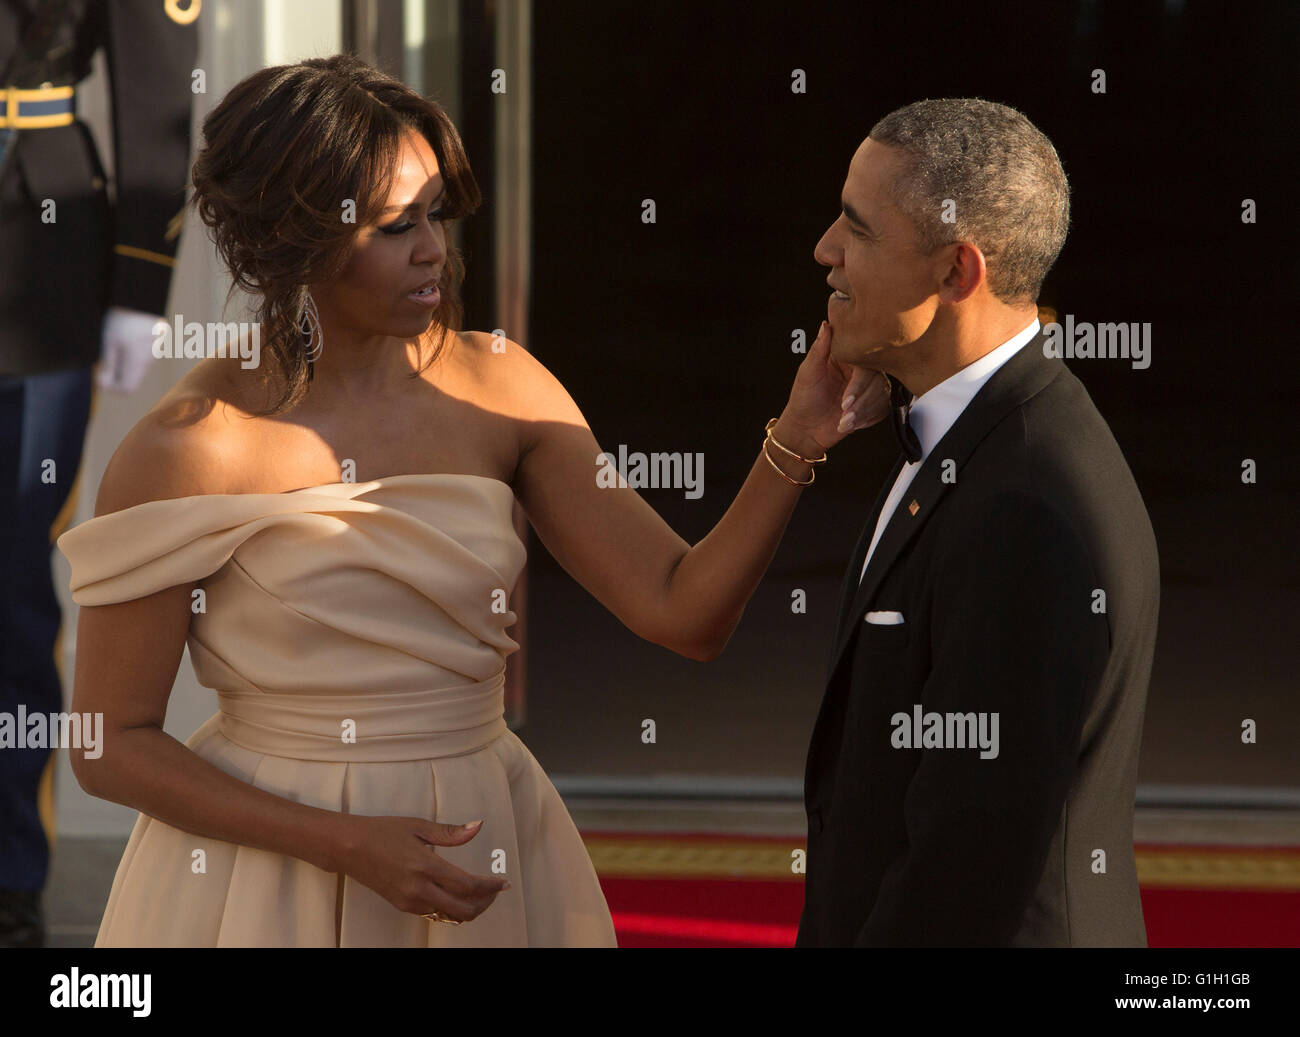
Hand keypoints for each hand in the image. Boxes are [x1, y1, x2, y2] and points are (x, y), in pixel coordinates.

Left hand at [97, 307, 163, 393]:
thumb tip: (104, 385)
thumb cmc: (124, 320)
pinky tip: (126, 335)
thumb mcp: (109, 342)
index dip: (112, 387)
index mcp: (137, 362)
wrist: (142, 298)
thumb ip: (108, 365)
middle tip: (103, 356)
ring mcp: (154, 351)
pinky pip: (142, 354)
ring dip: (123, 360)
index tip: (100, 376)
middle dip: (116, 372)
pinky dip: (131, 350)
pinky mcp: (156, 342)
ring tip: (114, 340)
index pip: (126, 389)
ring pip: (136, 364)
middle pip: (132, 377)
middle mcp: (148, 360)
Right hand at [336, 815, 509, 921]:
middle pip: (463, 910)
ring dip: (469, 908)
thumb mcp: (418, 826)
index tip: (504, 882)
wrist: (348, 848)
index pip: (468, 886)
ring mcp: (410, 901)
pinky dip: (452, 908)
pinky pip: (435, 914)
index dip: (491, 887)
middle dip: (485, 903)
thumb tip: (478, 826)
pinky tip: (458, 894)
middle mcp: (418, 890)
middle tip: (495, 890)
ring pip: (449, 916)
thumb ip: (451, 832)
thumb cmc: (382, 831)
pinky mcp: (403, 906)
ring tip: (481, 892)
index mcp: (425, 867)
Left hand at [777, 321, 890, 454]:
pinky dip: (867, 419)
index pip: (865, 362)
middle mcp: (859, 371)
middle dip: (861, 400)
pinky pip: (883, 409)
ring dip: (863, 412)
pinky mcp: (872, 404)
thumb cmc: (803, 399)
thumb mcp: (807, 373)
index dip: (859, 382)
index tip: (846, 398)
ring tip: (844, 420)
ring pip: (882, 395)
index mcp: (846, 358)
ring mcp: (867, 388)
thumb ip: (819, 349)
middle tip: (843, 410)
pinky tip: (851, 423)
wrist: (806, 429)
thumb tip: (826, 325)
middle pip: (877, 379)